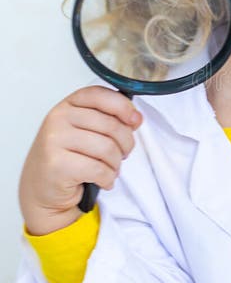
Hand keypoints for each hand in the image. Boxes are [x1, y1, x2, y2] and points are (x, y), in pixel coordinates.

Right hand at [19, 86, 141, 235]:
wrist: (42, 187)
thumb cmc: (67, 157)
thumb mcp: (86, 130)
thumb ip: (109, 119)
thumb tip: (136, 118)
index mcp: (68, 105)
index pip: (101, 95)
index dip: (124, 106)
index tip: (134, 120)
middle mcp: (58, 118)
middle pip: (111, 125)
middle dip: (126, 144)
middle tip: (122, 155)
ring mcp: (55, 140)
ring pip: (108, 149)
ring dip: (116, 164)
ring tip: (110, 170)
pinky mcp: (57, 164)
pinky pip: (99, 170)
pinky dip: (108, 178)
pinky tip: (103, 180)